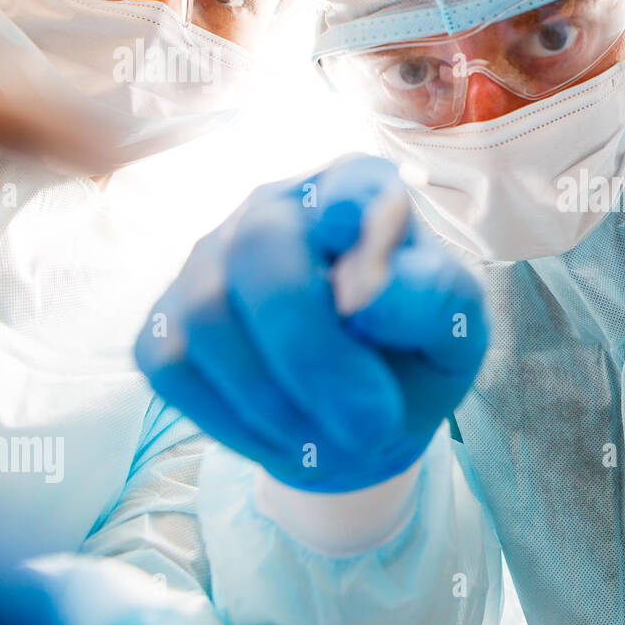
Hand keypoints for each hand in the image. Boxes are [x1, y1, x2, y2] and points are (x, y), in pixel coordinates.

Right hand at [135, 155, 488, 492]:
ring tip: (338, 442)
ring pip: (207, 314)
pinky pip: (172, 362)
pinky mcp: (166, 319)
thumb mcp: (457, 333)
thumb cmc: (416, 356)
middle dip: (311, 352)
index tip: (355, 250)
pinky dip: (231, 417)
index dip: (349, 211)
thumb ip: (434, 299)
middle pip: (260, 250)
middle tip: (371, 425)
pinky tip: (285, 435)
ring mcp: (210, 258)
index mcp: (358, 190)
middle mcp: (275, 206)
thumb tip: (366, 295)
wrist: (361, 418)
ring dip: (276, 400)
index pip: (348, 183)